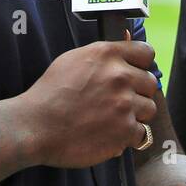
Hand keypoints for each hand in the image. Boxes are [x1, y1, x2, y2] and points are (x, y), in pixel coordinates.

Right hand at [22, 39, 159, 168]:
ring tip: (114, 119)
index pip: (146, 53)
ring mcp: (125, 104)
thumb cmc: (50, 93)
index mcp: (107, 54)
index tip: (134, 74)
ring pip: (149, 108)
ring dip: (135, 115)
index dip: (141, 65)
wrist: (35, 126)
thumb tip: (125, 49)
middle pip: (150, 83)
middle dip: (138, 92)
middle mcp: (120, 76)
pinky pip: (141, 133)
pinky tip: (111, 134)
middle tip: (119, 101)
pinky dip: (128, 136)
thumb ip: (103, 56)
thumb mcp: (73, 59)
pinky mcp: (125, 130)